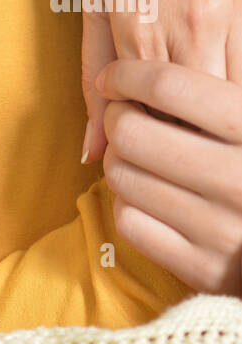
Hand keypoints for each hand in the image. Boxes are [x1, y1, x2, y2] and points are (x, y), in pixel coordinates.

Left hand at [81, 0, 241, 163]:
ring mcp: (228, 6)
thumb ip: (92, 65)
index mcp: (133, 21)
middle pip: (193, 122)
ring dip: (222, 127)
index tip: (150, 168)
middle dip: (192, 154)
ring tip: (215, 140)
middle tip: (188, 162)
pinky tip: (236, 101)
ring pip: (233, 102)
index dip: (147, 155)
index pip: (142, 121)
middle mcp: (183, 21)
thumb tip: (89, 148)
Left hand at [98, 58, 241, 296]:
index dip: (126, 75)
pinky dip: (127, 205)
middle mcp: (239, 179)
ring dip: (117, 161)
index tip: (114, 78)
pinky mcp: (204, 270)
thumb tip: (119, 74)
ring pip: (121, 176)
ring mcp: (221, 229)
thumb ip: (203, 90)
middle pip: (130, 131)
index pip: (168, 85)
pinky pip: (129, 223)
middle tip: (124, 118)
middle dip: (115, 118)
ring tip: (139, 158)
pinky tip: (149, 196)